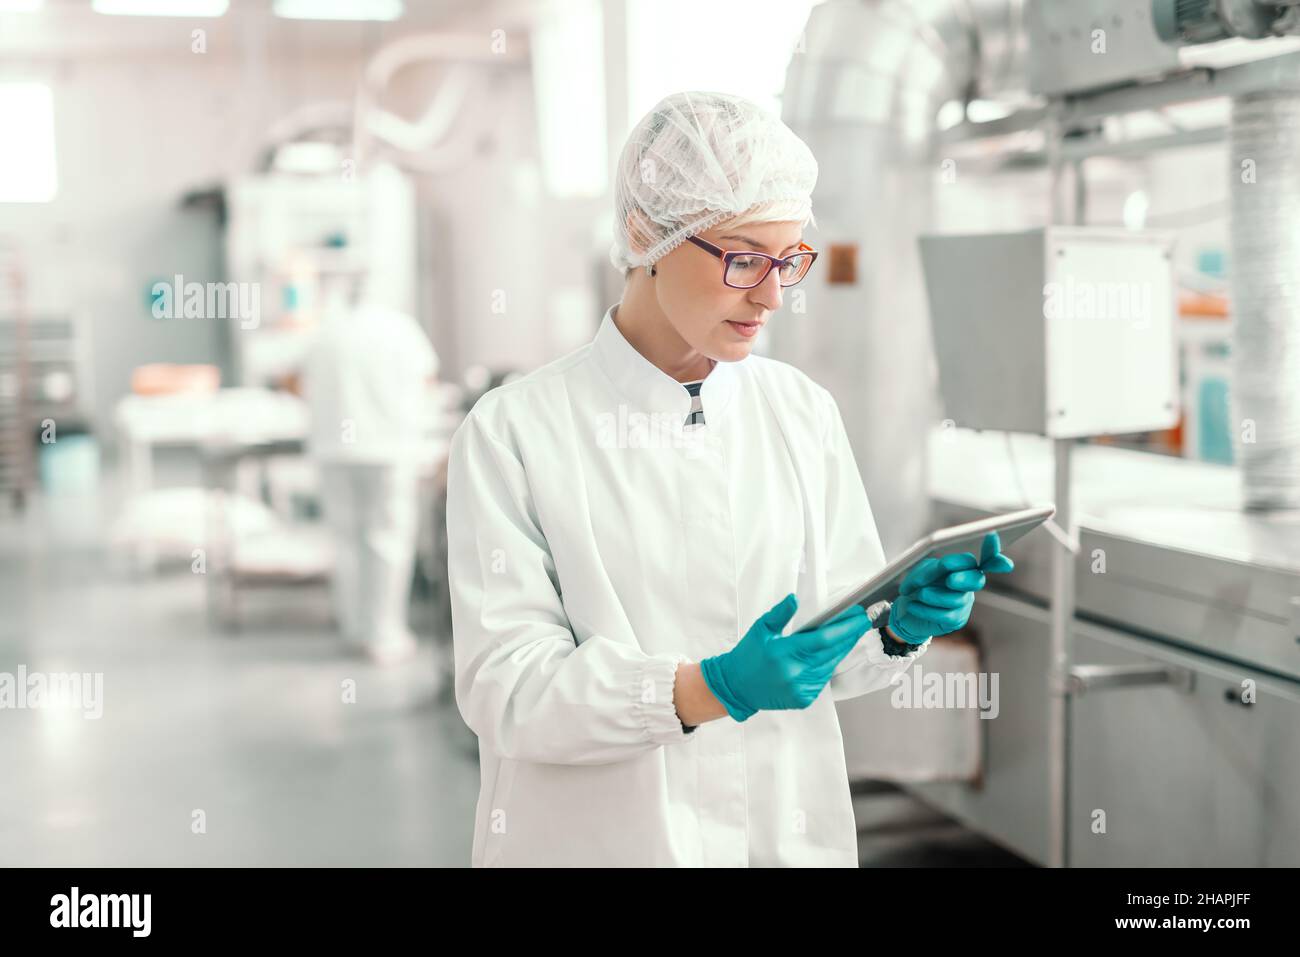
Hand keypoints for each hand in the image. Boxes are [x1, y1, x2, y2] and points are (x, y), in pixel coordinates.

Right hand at [700, 594, 871, 721]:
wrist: (737, 687)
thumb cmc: (748, 656)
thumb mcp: (761, 629)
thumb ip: (780, 614)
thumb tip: (794, 599)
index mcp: (784, 653)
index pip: (824, 639)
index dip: (845, 628)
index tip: (858, 616)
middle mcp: (795, 673)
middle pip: (832, 652)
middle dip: (850, 635)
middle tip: (861, 621)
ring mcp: (801, 689)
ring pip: (830, 665)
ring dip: (842, 649)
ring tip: (850, 634)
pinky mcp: (804, 699)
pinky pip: (823, 679)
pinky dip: (829, 665)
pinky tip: (832, 653)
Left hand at [888, 532, 1014, 643]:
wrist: (905, 610)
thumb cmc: (917, 585)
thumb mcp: (921, 570)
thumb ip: (933, 567)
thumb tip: (943, 567)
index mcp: (964, 567)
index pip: (984, 558)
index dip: (991, 549)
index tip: (992, 536)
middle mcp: (969, 583)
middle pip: (976, 580)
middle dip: (964, 579)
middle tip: (951, 580)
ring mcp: (965, 602)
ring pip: (957, 599)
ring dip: (934, 595)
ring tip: (919, 594)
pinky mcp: (957, 620)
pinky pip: (945, 615)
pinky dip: (925, 609)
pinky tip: (912, 606)